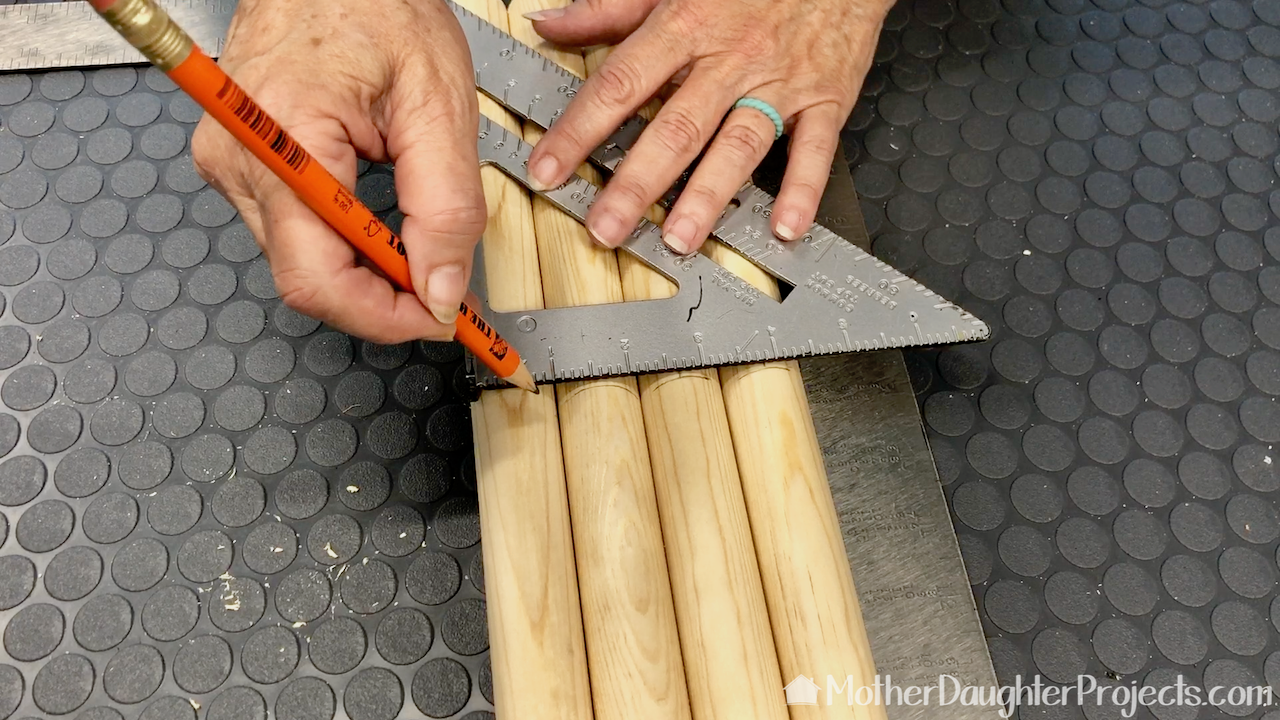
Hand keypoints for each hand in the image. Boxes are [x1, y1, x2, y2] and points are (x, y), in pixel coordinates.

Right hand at [192, 0, 485, 343]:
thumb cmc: (377, 5)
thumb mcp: (437, 102)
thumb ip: (444, 204)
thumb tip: (441, 287)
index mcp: (284, 140)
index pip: (318, 276)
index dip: (384, 316)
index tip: (440, 320)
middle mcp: (242, 159)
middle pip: (307, 278)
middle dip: (382, 302)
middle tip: (443, 299)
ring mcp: (233, 162)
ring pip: (301, 261)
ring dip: (365, 276)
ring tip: (420, 258)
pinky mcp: (243, 162)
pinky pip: (293, 231)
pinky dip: (345, 246)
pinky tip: (382, 235)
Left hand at [524, 0, 890, 253]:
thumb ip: (610, 8)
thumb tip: (549, 24)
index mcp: (686, 25)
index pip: (620, 85)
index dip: (579, 131)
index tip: (547, 170)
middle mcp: (730, 59)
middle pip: (676, 129)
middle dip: (637, 183)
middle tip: (607, 226)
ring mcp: (778, 82)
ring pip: (738, 145)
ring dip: (707, 197)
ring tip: (679, 238)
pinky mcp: (825, 98)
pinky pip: (814, 149)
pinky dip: (802, 190)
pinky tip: (784, 226)